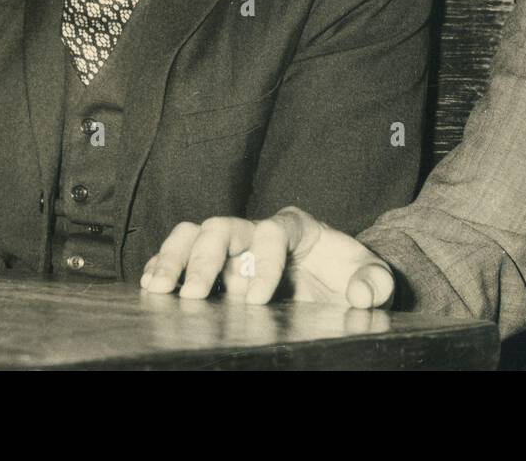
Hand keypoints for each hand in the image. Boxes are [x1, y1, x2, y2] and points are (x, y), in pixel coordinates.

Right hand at [138, 206, 393, 307]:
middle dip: (204, 258)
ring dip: (173, 257)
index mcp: (296, 228)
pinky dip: (163, 265)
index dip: (263, 262)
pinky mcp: (216, 266)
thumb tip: (363, 293)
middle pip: (222, 226)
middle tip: (192, 295)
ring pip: (194, 233)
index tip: (257, 299)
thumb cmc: (349, 273)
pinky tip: (150, 287)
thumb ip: (375, 280)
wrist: (333, 278)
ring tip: (159, 288)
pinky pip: (181, 254)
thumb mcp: (372, 276)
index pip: (273, 232)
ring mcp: (233, 247)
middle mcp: (258, 230)